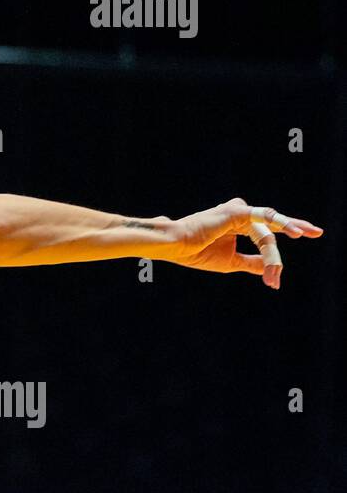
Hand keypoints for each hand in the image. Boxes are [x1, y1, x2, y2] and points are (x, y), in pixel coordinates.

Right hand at [168, 197, 322, 288]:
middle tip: (317, 232)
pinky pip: (263, 222)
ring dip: (273, 253)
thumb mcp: (230, 262)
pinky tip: (295, 233)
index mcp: (235, 225)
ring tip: (284, 263)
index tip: (274, 280)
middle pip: (272, 224)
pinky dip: (279, 226)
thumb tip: (270, 268)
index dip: (273, 256)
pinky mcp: (236, 212)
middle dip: (295, 226)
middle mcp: (239, 215)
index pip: (264, 234)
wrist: (174, 245)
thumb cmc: (195, 253)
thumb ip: (251, 262)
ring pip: (266, 232)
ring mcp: (238, 212)